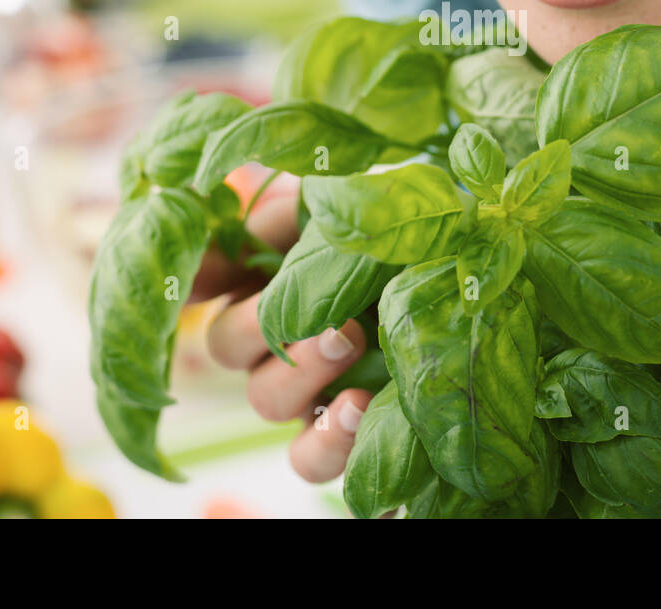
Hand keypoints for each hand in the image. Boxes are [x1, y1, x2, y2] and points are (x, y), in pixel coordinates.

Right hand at [192, 183, 373, 483]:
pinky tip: (360, 407)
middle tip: (319, 304)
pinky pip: (309, 458)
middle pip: (227, 344)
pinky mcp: (339, 432)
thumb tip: (260, 210)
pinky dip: (327, 440)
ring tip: (347, 343)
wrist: (464, 270)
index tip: (202, 268)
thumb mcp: (351, 201)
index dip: (196, 275)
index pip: (205, 277)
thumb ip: (300, 207)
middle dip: (264, 324)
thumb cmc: (401, 229)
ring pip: (265, 399)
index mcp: (263, 273)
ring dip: (298, 375)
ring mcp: (303, 387)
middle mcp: (270, 335)